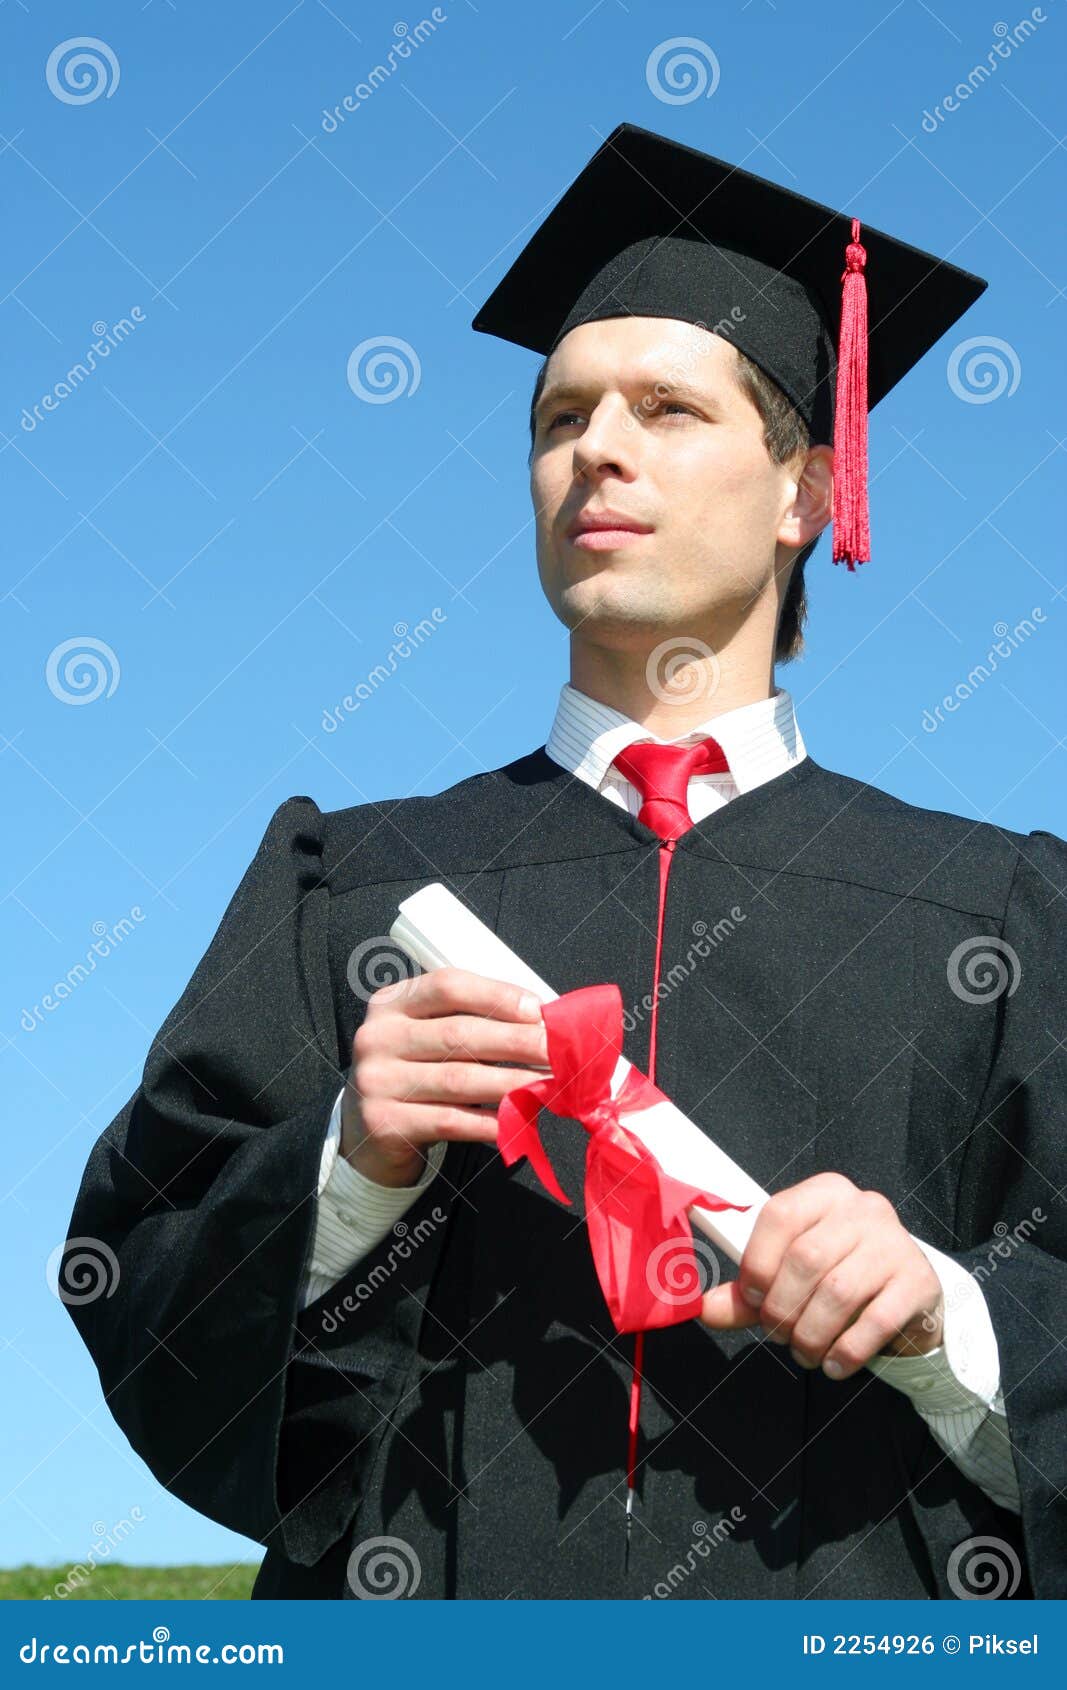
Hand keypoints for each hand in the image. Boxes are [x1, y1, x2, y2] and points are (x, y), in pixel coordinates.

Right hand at [341, 966, 549, 1187]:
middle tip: (558, 1052)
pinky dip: (488, 1120)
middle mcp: (378, 1037)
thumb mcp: (430, 1034)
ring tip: (548, 1085)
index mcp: (392, 1003)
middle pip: (459, 1034)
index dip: (496, 995)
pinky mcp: (385, 1123)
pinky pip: (450, 1120)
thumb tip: (539, 1022)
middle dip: (517, 1042)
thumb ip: (472, 1021)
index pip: (448, 986)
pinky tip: (516, 1118)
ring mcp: (377, 1081)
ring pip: (459, 1079)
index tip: (538, 1010)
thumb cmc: (418, 1071)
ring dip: (512, 1083)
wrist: (371, 1130)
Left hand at [697, 1172, 943, 1379]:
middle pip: (806, 1258)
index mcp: (825, 1194)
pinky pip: (875, 1320)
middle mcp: (863, 1208)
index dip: (758, 1260)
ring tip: (804, 1351)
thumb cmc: (840, 1279)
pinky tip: (834, 1364)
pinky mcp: (919, 1282)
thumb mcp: (791, 1277)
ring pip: (837, 1292)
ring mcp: (895, 1243)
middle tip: (777, 1333)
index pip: (780, 1214)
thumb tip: (703, 1308)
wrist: (910, 1299)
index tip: (752, 1295)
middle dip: (782, 1307)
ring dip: (810, 1334)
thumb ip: (748, 1291)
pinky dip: (845, 1350)